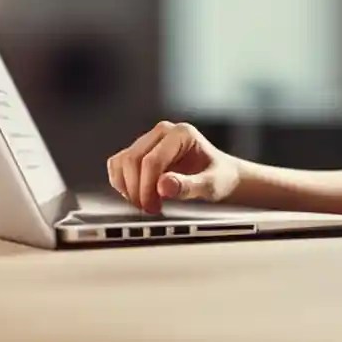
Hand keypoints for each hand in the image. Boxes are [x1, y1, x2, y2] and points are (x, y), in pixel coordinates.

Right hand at [106, 122, 241, 213]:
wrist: (222, 175)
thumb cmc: (220, 177)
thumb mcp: (211, 185)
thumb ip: (188, 186)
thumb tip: (162, 186)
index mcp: (181, 134)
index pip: (152, 160)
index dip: (147, 187)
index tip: (153, 207)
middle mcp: (163, 132)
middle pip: (132, 160)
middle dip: (137, 189)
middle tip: (150, 209)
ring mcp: (150, 140)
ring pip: (122, 162)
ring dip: (127, 187)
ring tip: (145, 204)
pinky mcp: (141, 151)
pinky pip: (119, 164)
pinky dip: (122, 183)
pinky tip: (138, 196)